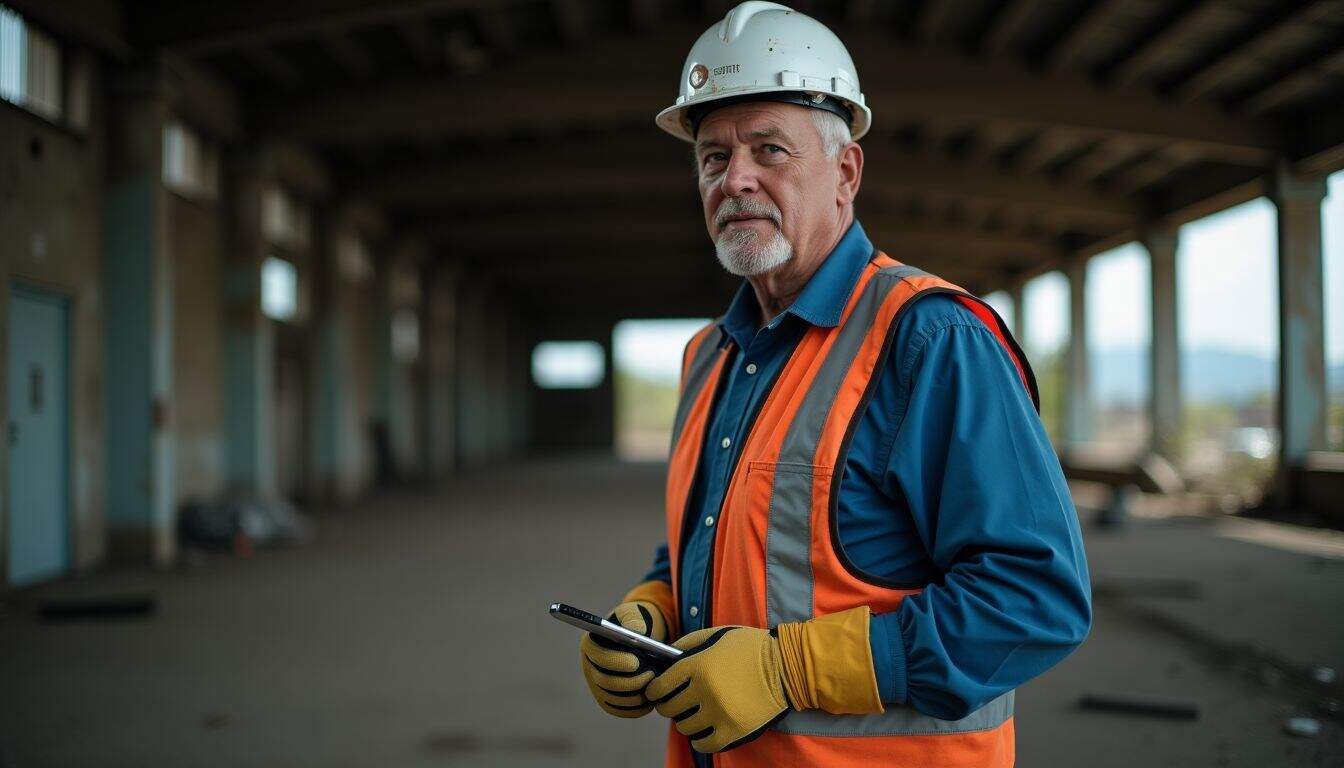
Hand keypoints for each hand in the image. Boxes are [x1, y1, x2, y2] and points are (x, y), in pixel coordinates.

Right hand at [580, 600, 669, 717]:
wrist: (642, 639)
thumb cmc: (636, 623)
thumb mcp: (635, 614)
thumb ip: (634, 619)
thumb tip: (636, 632)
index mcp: (591, 644)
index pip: (597, 657)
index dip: (615, 661)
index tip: (636, 662)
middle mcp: (590, 667)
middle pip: (605, 681)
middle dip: (630, 681)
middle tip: (651, 675)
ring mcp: (597, 686)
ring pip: (614, 698)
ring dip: (635, 695)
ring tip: (654, 685)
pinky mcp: (608, 701)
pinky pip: (620, 710)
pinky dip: (636, 708)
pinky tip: (651, 699)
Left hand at [646, 626, 789, 752]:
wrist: (787, 667)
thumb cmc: (751, 648)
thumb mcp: (718, 635)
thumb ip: (689, 644)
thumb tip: (666, 658)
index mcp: (698, 665)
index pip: (662, 685)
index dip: (654, 691)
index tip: (655, 693)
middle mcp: (705, 690)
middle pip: (670, 707)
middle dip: (669, 705)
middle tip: (675, 703)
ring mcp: (719, 712)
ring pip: (685, 727)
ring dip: (684, 722)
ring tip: (692, 715)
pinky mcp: (734, 730)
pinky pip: (705, 744)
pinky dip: (699, 741)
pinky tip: (702, 733)